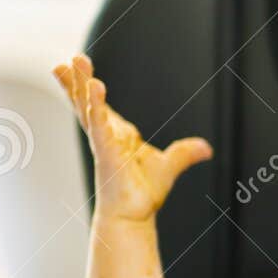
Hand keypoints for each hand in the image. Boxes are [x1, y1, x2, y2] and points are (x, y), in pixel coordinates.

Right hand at [53, 54, 211, 221]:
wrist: (132, 219)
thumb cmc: (143, 194)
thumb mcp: (169, 166)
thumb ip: (185, 153)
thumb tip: (206, 149)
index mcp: (116, 136)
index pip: (100, 106)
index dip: (89, 88)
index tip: (78, 68)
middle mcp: (105, 137)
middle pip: (88, 102)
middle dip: (79, 80)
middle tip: (70, 58)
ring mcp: (103, 145)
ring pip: (89, 109)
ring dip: (82, 86)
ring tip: (74, 62)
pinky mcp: (105, 155)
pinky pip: (100, 128)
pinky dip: (97, 109)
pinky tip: (94, 90)